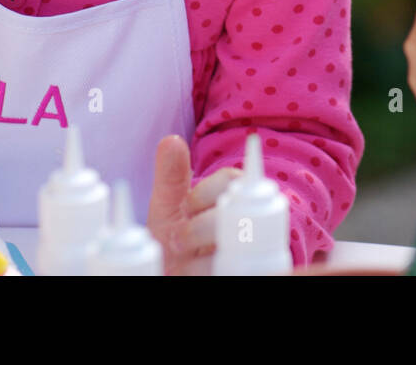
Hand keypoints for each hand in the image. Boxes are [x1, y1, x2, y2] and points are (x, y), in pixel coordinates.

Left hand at [146, 134, 240, 275]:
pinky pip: (245, 269)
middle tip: (176, 240)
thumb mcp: (167, 209)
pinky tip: (196, 276)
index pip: (231, 179)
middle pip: (239, 211)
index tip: (185, 207)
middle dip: (203, 227)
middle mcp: (242, 219)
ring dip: (206, 259)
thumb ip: (170, 177)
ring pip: (241, 245)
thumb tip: (171, 140)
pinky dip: (212, 273)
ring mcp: (247, 249)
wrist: (169, 273)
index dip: (208, 191)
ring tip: (182, 266)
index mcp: (225, 197)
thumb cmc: (173, 239)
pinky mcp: (248, 269)